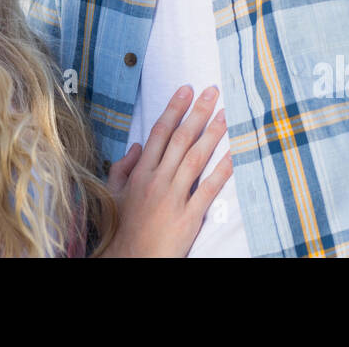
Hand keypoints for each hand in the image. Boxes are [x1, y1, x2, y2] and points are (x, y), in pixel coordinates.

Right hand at [97, 84, 232, 256]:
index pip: (159, 133)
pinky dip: (223, 169)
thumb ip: (122, 167)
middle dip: (198, 112)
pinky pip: (209, 188)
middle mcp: (157, 180)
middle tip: (212, 91)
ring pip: (196, 158)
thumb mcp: (114, 193)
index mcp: (140, 172)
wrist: (131, 258)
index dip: (174, 109)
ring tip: (227, 114)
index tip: (186, 90)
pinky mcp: (189, 216)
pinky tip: (234, 153)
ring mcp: (174, 197)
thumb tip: (136, 145)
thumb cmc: (121, 227)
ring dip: (213, 133)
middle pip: (181, 139)